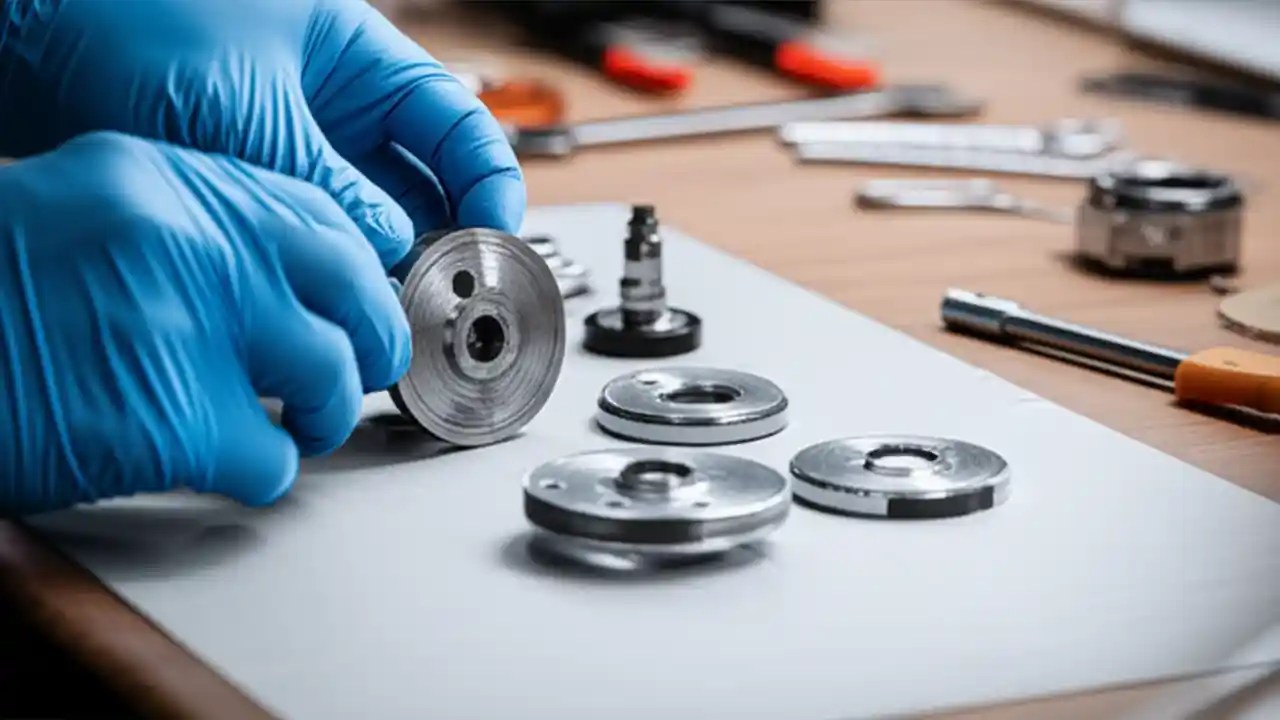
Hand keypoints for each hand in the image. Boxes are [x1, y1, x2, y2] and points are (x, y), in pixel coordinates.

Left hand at [0, 0, 523, 268]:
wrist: (21, 34)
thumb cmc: (126, 21)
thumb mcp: (254, 117)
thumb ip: (332, 191)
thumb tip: (388, 251)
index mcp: (356, 58)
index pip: (454, 124)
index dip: (487, 182)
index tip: (496, 240)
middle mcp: (331, 105)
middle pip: (419, 181)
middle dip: (440, 238)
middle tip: (447, 297)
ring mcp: (291, 148)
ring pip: (366, 219)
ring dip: (385, 266)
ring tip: (396, 314)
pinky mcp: (249, 190)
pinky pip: (310, 239)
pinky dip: (330, 274)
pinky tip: (339, 307)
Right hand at [0, 132, 408, 515]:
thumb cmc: (2, 284)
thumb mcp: (105, 205)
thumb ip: (206, 226)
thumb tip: (298, 276)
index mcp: (179, 185)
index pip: (324, 223)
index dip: (360, 277)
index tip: (363, 309)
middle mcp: (198, 245)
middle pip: (350, 295)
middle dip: (369, 344)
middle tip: (356, 375)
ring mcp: (192, 332)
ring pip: (329, 379)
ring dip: (321, 415)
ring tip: (293, 425)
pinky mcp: (178, 425)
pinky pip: (273, 461)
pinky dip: (261, 472)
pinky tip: (225, 461)